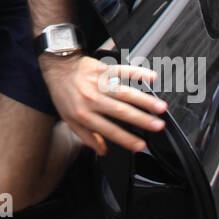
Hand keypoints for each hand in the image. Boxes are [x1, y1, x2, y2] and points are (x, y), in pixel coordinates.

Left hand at [39, 56, 165, 156]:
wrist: (58, 67)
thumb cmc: (64, 94)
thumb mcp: (69, 120)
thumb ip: (86, 136)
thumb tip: (102, 150)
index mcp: (84, 114)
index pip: (108, 130)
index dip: (125, 139)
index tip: (141, 145)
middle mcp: (92, 98)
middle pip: (120, 111)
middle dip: (141, 120)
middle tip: (158, 126)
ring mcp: (98, 83)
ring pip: (124, 93)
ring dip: (144, 100)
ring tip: (160, 107)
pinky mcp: (103, 68)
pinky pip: (122, 70)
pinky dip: (137, 73)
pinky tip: (150, 77)